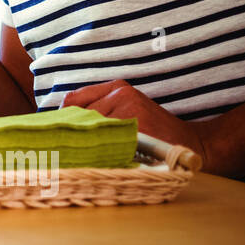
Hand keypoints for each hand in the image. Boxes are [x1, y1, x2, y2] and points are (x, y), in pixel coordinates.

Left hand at [62, 79, 206, 160]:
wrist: (189, 142)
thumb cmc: (152, 130)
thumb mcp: (126, 110)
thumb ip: (99, 110)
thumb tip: (60, 122)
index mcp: (117, 87)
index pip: (73, 100)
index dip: (61, 118)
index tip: (56, 133)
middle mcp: (121, 93)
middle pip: (78, 114)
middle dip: (71, 132)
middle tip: (63, 149)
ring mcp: (128, 107)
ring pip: (90, 127)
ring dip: (84, 142)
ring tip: (82, 155)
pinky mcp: (135, 124)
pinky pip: (105, 138)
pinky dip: (99, 149)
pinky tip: (100, 157)